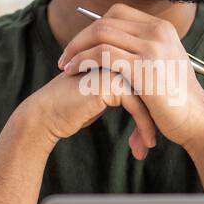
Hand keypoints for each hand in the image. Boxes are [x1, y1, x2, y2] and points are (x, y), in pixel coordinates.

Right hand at [22, 68, 158, 159]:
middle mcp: (117, 58)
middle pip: (152, 87)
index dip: (156, 107)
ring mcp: (113, 68)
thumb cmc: (72, 110)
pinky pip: (138, 105)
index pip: (150, 81)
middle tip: (154, 141)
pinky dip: (144, 126)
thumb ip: (123, 92)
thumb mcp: (103, 98)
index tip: (158, 130)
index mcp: (118, 58)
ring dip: (152, 124)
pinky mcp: (109, 83)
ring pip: (148, 96)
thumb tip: (149, 104)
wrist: (45, 115)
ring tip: (150, 145)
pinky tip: (145, 144)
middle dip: (157, 116)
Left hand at [56, 2, 203, 149]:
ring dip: (77, 49)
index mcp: (162, 28)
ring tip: (66, 66)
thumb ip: (143, 52)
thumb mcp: (163, 66)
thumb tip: (116, 48)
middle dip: (80, 38)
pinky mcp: (143, 67)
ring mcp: (152, 47)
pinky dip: (83, 61)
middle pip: (106, 21)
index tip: (81, 46)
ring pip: (101, 34)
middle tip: (66, 57)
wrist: (197, 121)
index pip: (117, 13)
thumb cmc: (177, 101)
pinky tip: (74, 73)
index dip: (94, 27)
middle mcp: (158, 32)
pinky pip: (103, 54)